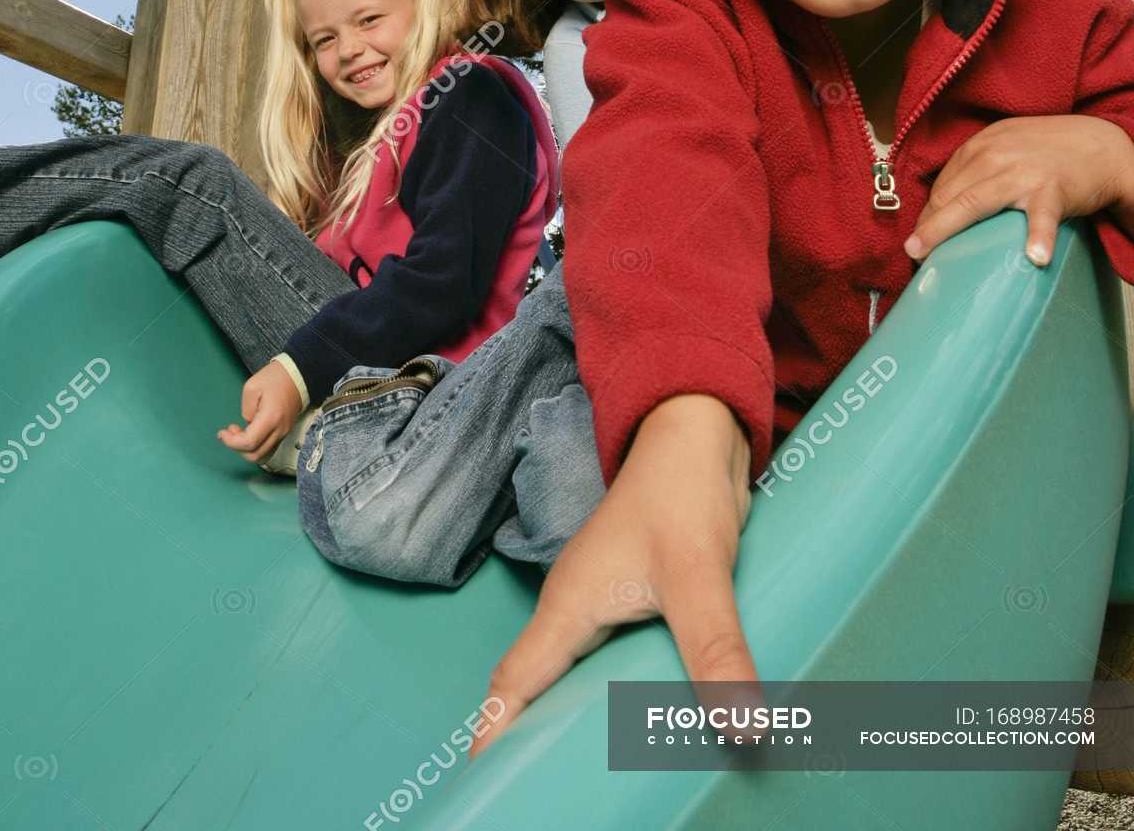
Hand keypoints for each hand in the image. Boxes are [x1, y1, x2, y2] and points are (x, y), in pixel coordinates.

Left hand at [217, 360, 301, 463]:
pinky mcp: (284, 432)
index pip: (249, 443)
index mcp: (271, 418)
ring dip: (246, 449)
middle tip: (230, 431)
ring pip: (262, 455)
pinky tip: (249, 433)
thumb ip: (246, 410)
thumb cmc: (276, 378)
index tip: (223, 433)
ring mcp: (283, 433)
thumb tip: (248, 423)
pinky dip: (255, 446)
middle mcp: (279, 430)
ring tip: (239, 432)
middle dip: (237, 447)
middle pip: (255, 455)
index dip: (232, 442)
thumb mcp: (252, 387)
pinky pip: (267, 449)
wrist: (298, 376)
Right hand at [471, 394, 755, 758]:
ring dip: (587, 721)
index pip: (515, 681)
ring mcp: (607, 604)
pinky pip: (622, 662)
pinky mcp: (640, 600)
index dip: (494, 733)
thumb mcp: (697, 574)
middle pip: (542, 690)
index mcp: (568, 605)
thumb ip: (717, 649)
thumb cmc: (678, 491)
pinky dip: (626, 698)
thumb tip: (746, 728)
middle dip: (536, 742)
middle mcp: (578, 610)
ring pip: (584, 678)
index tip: (481, 781)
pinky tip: (657, 726)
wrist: (699, 433)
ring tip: (599, 779)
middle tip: (544, 794)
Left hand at [906, 115, 1133, 266]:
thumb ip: (977, 169)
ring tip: (933, 258)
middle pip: (948, 196)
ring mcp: (1022, 173)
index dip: (926, 216)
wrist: (1100, 144)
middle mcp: (993, 156)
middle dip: (928, 228)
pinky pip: (1041, 216)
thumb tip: (945, 204)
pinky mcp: (1053, 189)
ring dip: (949, 230)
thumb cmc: (1047, 152)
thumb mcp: (1004, 147)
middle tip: (914, 256)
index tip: (917, 240)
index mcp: (979, 147)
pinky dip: (1038, 236)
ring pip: (975, 203)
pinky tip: (1034, 257)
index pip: (942, 186)